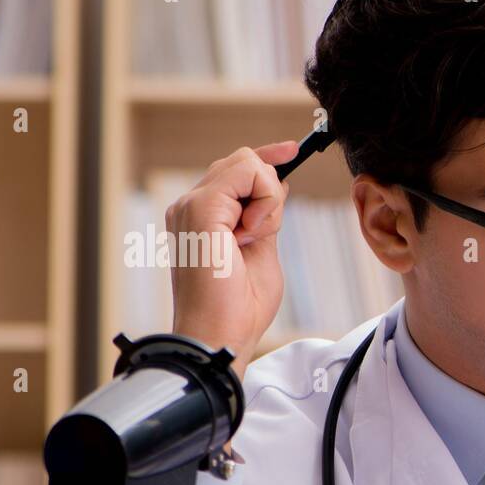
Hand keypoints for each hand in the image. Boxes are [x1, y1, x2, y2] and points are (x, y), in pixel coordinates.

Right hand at [166, 140, 298, 378]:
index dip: (266, 157)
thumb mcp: (263, 252)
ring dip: (267, 200)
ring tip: (252, 239)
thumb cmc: (239, 307)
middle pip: (242, 162)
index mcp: (203, 216)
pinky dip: (263, 204)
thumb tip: (277, 184)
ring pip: (246, 163)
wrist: (221, 334)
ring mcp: (191, 205)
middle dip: (269, 190)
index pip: (235, 169)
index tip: (293, 150)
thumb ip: (266, 218)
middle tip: (262, 234)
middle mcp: (190, 205)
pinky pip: (246, 173)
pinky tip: (250, 234)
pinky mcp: (200, 208)